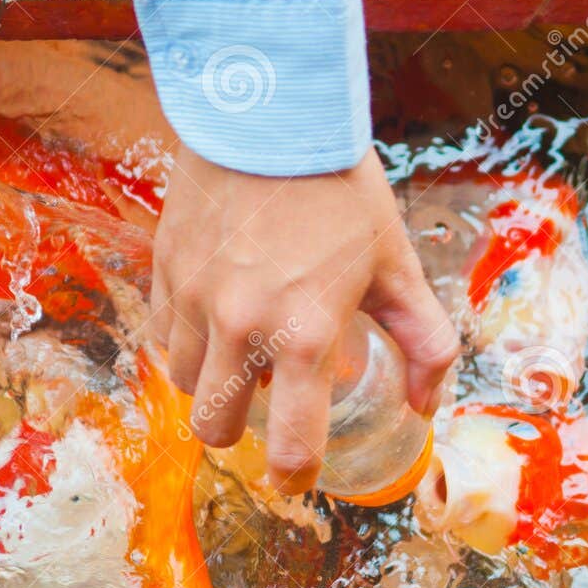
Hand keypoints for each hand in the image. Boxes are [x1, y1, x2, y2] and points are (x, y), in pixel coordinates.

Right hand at [148, 146, 457, 493]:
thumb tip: (423, 406)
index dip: (296, 476)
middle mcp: (242, 326)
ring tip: (242, 353)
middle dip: (240, 433)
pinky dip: (188, 339)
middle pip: (215, 429)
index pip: (292, 444)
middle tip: (264, 411)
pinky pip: (164, 333)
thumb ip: (423, 343)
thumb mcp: (398, 266)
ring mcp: (196, 298)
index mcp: (306, 335)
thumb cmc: (342, 189)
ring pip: (183, 383)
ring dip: (211, 383)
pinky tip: (217, 313)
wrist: (273, 110)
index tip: (298, 476)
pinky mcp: (166, 269)